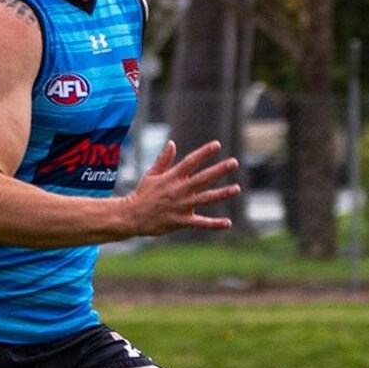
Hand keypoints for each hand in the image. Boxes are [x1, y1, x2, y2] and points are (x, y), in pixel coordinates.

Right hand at [121, 139, 241, 236]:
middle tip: (234, 163)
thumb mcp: (151, 175)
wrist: (132, 216)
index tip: (217, 145)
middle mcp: (179, 190)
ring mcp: (181, 206)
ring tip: (237, 189)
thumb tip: (172, 143)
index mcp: (172, 177)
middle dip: (219, 170)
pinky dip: (214, 224)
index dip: (204, 153)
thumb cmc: (142, 194)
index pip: (191, 161)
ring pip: (205, 198)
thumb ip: (164, 160)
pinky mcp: (181, 221)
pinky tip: (228, 223)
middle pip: (202, 178)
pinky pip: (200, 223)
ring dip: (222, 194)